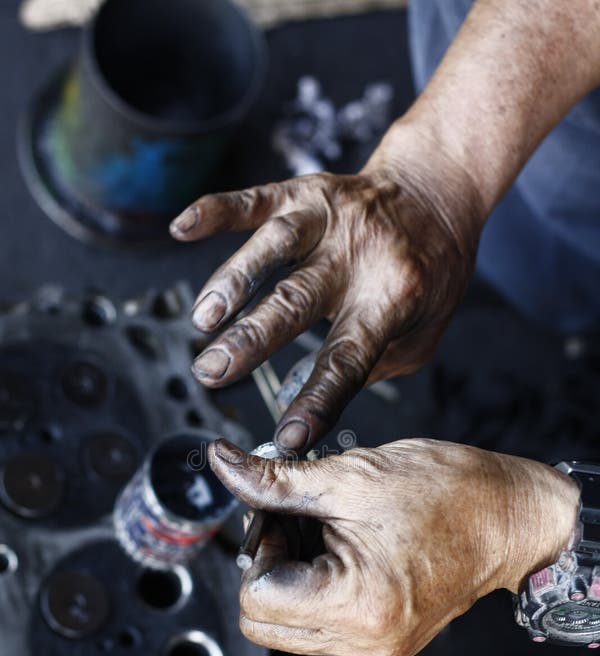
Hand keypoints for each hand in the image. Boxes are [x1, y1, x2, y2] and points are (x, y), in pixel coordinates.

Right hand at [171, 123, 484, 453]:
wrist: (437, 190)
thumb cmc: (430, 272)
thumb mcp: (425, 333)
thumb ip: (371, 368)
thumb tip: (300, 394)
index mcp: (391, 299)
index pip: (347, 360)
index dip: (315, 401)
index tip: (286, 437)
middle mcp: (356, 257)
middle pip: (296, 302)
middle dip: (250, 340)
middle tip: (211, 372)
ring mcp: (327, 220)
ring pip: (272, 248)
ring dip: (232, 282)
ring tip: (202, 318)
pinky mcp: (304, 193)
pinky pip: (256, 199)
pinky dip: (217, 210)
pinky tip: (183, 228)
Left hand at [208, 438, 578, 655]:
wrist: (511, 518)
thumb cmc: (446, 493)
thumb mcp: (348, 476)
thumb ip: (272, 480)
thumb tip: (221, 464)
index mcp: (356, 605)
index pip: (255, 598)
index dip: (261, 547)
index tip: (286, 514)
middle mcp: (364, 643)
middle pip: (262, 622)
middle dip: (268, 565)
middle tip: (299, 520)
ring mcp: (375, 651)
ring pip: (287, 627)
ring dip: (291, 577)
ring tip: (328, 532)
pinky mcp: (382, 646)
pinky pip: (320, 627)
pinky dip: (316, 588)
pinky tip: (344, 551)